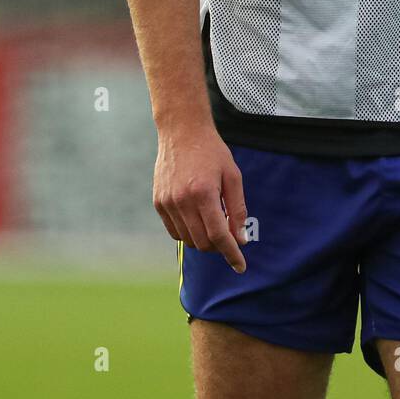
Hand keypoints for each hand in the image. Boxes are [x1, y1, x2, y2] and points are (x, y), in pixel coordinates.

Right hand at [153, 125, 248, 272]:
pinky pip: (174, 231)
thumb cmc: (212, 152)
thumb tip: (241, 238)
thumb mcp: (233, 176)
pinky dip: (188, 232)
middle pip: (203, 242)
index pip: (219, 235)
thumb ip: (238, 209)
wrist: (182, 132)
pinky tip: (197, 218)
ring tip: (212, 219)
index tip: (240, 266)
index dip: (231, 253)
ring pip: (188, 239)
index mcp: (203, 193)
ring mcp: (167, 203)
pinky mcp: (158, 202)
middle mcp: (182, 201)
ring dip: (203, 239)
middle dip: (219, 245)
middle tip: (230, 234)